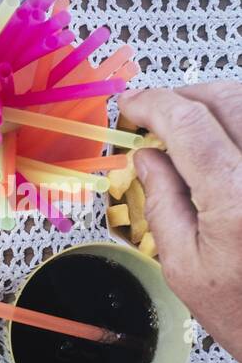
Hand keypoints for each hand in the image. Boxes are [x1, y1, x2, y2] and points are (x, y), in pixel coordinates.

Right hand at [119, 82, 241, 359]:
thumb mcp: (184, 266)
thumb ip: (163, 202)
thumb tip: (147, 157)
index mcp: (236, 197)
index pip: (187, 122)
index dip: (152, 104)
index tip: (131, 105)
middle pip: (229, 98)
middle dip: (187, 96)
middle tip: (158, 114)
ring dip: (221, 106)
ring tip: (194, 127)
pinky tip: (229, 146)